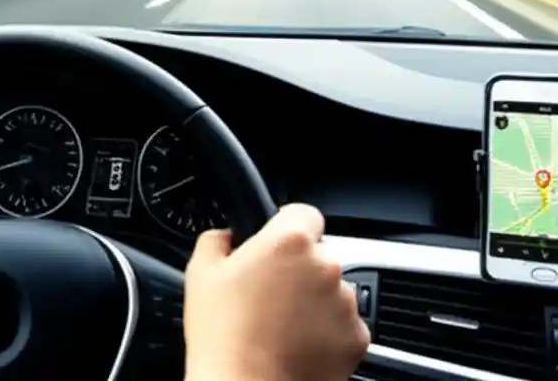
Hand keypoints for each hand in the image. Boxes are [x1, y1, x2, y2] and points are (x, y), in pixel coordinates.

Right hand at [183, 204, 368, 380]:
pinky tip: (296, 344)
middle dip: (298, 270)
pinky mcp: (356, 337)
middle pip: (318, 255)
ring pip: (332, 290)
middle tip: (269, 294)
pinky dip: (326, 331)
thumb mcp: (201, 272)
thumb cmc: (222, 334)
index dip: (286, 227)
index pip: (303, 213)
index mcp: (289, 241)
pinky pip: (343, 324)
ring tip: (280, 325)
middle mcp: (326, 266)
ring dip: (314, 301)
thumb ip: (217, 239)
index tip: (275, 244)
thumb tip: (226, 236)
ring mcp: (345, 304)